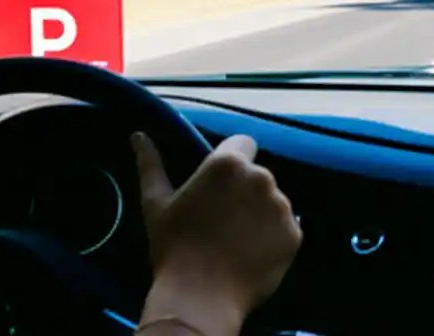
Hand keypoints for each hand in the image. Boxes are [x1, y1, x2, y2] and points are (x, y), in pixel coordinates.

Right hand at [132, 132, 301, 335]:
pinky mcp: (295, 234)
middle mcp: (261, 178)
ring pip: (272, 200)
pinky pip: (285, 227)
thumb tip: (138, 136)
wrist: (200, 297)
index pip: (242, 144)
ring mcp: (282, 207)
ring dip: (258, 212)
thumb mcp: (156, 203)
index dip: (231, 160)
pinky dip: (272, 237)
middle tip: (221, 218)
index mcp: (228, 164)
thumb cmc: (174, 247)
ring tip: (235, 239)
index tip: (218, 183)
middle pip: (257, 175)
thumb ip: (150, 164)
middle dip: (243, 190)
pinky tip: (250, 253)